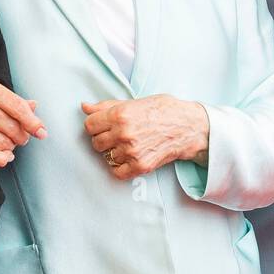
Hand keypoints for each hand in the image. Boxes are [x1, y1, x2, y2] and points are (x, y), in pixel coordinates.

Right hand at [0, 77, 45, 166]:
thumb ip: (11, 99)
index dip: (33, 123)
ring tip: (8, 142)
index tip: (42, 132)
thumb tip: (33, 107)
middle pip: (13, 128)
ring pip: (3, 143)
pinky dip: (1, 158)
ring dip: (11, 146)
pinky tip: (6, 156)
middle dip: (22, 136)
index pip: (18, 108)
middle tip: (21, 136)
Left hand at [82, 95, 209, 179]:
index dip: (95, 125)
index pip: (89, 125)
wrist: (188, 127)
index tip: (103, 125)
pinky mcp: (140, 166)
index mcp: (120, 114)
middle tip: (116, 135)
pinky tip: (128, 157)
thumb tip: (85, 107)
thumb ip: (106, 106)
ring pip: (105, 157)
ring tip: (126, 144)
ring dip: (113, 152)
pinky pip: (116, 172)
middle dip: (103, 139)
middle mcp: (123, 133)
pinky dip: (120, 166)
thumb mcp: (134, 102)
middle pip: (95, 142)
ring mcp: (131, 151)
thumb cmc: (163, 111)